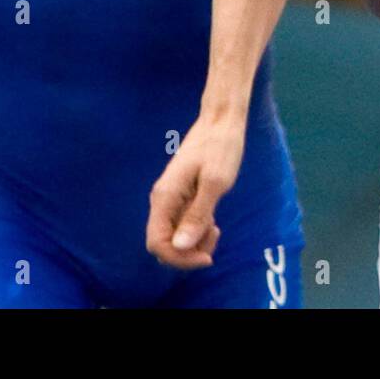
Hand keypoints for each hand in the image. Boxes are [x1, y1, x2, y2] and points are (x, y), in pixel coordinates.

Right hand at [146, 113, 245, 269]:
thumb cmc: (220, 147)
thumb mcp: (215, 182)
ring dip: (194, 241)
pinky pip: (182, 224)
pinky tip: (213, 219)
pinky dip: (197, 230)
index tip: (208, 256)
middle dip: (188, 251)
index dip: (180, 258)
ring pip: (174, 236)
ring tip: (216, 226)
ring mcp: (171, 198)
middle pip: (164, 244)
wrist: (221, 120)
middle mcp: (162, 200)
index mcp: (165, 197)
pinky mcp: (182, 196)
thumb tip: (180, 246)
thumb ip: (197, 215)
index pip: (157, 244)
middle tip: (215, 234)